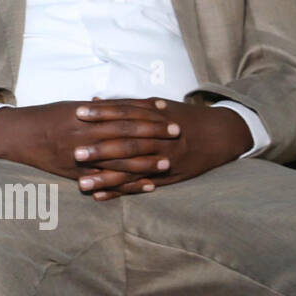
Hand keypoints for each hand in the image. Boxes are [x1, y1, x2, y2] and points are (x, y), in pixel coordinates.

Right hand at [0, 99, 179, 197]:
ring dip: (146, 162)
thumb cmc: (46, 118)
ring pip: (119, 161)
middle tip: (177, 134)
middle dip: (153, 135)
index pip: (122, 114)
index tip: (168, 113)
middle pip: (125, 136)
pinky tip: (147, 186)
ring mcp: (80, 157)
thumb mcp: (72, 106)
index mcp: (85, 116)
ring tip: (168, 163)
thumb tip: (125, 104)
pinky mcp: (77, 174)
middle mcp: (84, 135)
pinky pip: (107, 181)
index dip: (147, 114)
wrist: (18, 135)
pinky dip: (129, 185)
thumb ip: (100, 108)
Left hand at [74, 99, 250, 196]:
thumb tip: (94, 99)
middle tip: (75, 153)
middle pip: (127, 144)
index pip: (125, 113)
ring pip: (132, 170)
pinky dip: (120, 192)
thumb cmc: (181, 117)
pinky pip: (141, 186)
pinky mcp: (167, 177)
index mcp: (155, 117)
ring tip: (81, 183)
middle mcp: (160, 139)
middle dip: (101, 149)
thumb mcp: (157, 105)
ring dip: (106, 178)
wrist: (220, 134)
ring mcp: (165, 160)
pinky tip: (100, 196)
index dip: (102, 113)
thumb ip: (125, 105)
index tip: (78, 113)